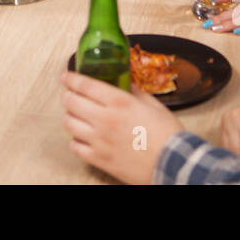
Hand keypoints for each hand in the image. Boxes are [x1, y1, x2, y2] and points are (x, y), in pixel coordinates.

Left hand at [60, 71, 185, 183]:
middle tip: (69, 94)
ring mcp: (99, 140)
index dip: (71, 79)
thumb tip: (126, 83)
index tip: (66, 77)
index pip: (85, 85)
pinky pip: (75, 147)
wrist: (173, 163)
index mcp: (119, 102)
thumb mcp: (154, 105)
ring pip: (69, 123)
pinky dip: (75, 140)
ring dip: (69, 116)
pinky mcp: (99, 159)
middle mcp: (105, 119)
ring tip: (74, 115)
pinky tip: (81, 137)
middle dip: (67, 95)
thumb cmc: (167, 135)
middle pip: (71, 102)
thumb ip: (136, 92)